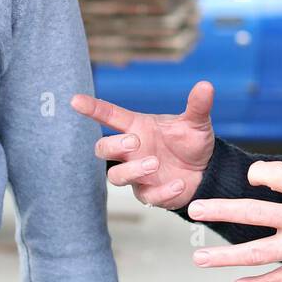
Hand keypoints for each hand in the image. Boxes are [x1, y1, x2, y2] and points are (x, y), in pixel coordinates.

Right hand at [70, 81, 215, 208]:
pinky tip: (178, 184)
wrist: (206, 170)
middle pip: (102, 149)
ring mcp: (138, 174)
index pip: (109, 116)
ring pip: (116, 175)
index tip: (75, 100)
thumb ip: (197, 105)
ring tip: (154, 164)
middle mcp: (132, 151)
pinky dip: (162, 191)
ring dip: (132, 170)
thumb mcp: (197, 122)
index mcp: (138, 128)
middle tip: (134, 142)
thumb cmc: (192, 143)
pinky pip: (147, 196)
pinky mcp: (150, 194)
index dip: (92, 108)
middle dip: (113, 145)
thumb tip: (206, 85)